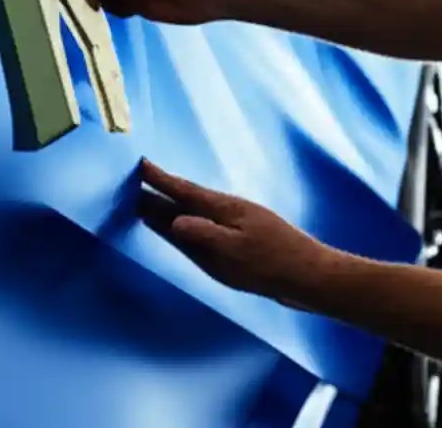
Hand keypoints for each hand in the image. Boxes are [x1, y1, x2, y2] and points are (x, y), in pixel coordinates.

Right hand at [137, 160, 340, 305]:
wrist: (312, 278)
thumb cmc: (275, 264)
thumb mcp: (236, 251)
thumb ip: (204, 235)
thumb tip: (172, 222)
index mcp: (224, 210)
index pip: (184, 192)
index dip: (160, 180)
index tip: (140, 164)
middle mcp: (225, 215)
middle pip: (183, 202)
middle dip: (157, 194)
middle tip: (129, 185)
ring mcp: (232, 228)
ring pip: (192, 216)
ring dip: (168, 210)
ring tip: (145, 204)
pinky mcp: (238, 243)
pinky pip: (201, 230)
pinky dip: (184, 226)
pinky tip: (180, 229)